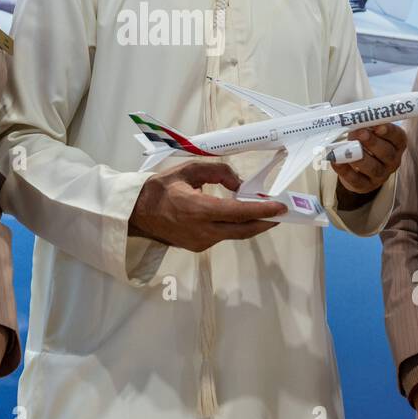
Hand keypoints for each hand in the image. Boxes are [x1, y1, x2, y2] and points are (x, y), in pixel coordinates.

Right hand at [129, 161, 284, 251]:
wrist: (137, 213)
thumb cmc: (161, 188)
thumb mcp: (188, 170)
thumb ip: (217, 172)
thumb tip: (238, 183)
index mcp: (198, 209)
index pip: (238, 212)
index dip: (262, 210)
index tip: (280, 207)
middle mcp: (202, 230)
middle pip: (243, 230)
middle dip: (264, 222)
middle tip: (280, 213)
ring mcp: (200, 242)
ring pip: (233, 234)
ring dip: (249, 224)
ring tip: (260, 211)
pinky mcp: (198, 247)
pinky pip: (221, 236)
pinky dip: (233, 226)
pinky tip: (236, 217)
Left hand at [333, 123, 406, 195]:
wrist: (359, 170)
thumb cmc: (365, 145)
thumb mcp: (368, 132)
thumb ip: (365, 126)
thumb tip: (354, 119)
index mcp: (396, 145)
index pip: (398, 138)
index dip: (389, 132)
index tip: (379, 126)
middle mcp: (392, 161)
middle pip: (387, 153)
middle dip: (373, 143)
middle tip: (361, 134)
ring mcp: (380, 175)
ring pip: (373, 168)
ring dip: (360, 158)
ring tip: (347, 149)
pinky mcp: (365, 185)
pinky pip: (355, 179)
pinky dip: (344, 169)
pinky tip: (335, 160)